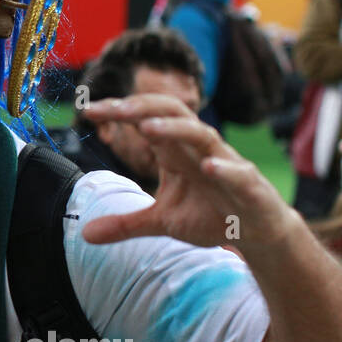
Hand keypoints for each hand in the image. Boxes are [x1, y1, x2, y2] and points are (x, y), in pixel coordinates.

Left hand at [79, 95, 297, 249]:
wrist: (257, 232)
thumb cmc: (210, 215)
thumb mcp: (161, 222)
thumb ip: (125, 224)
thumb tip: (84, 233)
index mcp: (175, 152)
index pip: (146, 120)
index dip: (119, 113)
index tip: (88, 110)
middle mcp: (198, 150)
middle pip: (172, 115)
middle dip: (143, 108)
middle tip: (114, 108)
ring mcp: (226, 164)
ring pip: (202, 135)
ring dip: (175, 129)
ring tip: (148, 128)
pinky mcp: (249, 186)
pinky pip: (238, 172)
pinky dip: (224, 168)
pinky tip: (209, 167)